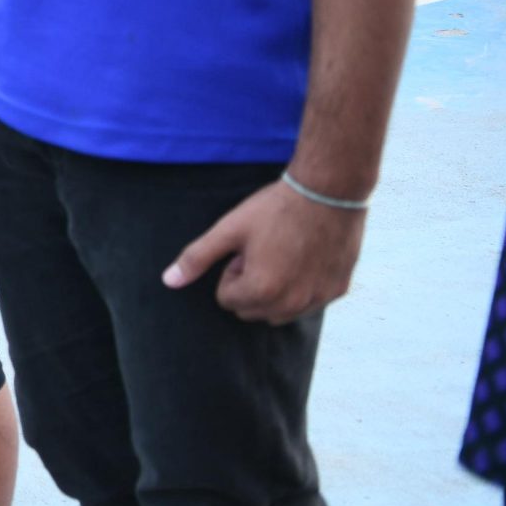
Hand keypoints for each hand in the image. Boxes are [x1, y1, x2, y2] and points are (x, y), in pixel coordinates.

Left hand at [162, 178, 367, 323]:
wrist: (328, 192)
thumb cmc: (274, 209)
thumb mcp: (229, 229)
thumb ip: (197, 258)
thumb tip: (168, 282)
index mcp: (261, 291)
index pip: (227, 300)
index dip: (231, 271)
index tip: (244, 249)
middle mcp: (291, 304)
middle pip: (252, 311)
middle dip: (250, 286)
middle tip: (262, 251)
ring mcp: (317, 300)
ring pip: (281, 313)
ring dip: (274, 292)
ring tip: (281, 254)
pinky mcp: (337, 291)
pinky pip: (309, 304)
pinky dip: (301, 290)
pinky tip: (304, 257)